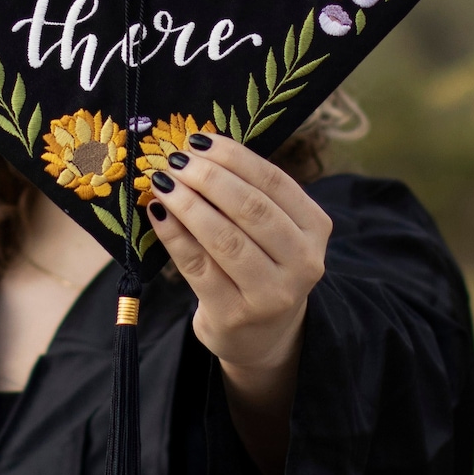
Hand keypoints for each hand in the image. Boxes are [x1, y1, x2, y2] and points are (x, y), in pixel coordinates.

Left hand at [144, 133, 331, 474]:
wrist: (262, 335)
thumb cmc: (262, 263)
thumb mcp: (273, 229)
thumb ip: (247, 192)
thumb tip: (197, 149)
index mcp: (315, 228)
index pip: (274, 182)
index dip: (234, 157)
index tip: (199, 139)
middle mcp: (302, 262)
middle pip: (251, 209)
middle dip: (208, 178)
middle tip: (176, 159)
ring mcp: (270, 294)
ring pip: (225, 239)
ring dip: (188, 204)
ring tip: (162, 182)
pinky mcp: (234, 315)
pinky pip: (198, 266)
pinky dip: (174, 235)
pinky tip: (158, 214)